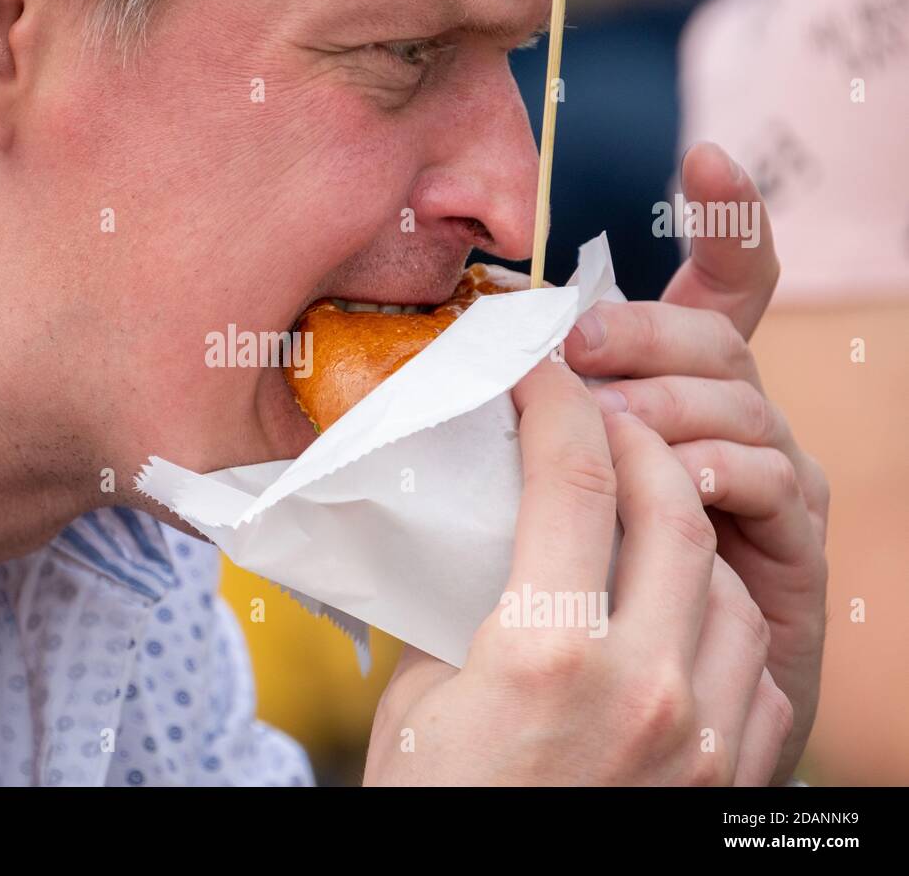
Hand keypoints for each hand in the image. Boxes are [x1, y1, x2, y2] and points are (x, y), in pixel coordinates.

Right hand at [364, 359, 792, 785]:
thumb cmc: (429, 801)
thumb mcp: (420, 690)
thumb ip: (467, 597)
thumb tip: (497, 515)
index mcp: (544, 653)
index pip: (574, 477)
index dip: (555, 402)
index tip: (536, 372)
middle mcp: (641, 686)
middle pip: (671, 508)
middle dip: (637, 442)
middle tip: (596, 421)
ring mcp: (700, 735)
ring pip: (728, 580)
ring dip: (685, 528)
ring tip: (634, 515)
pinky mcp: (726, 773)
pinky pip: (753, 661)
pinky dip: (716, 615)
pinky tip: (672, 612)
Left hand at [562, 142, 828, 781]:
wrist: (614, 711)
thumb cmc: (558, 593)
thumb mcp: (521, 497)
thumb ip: (511, 435)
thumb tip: (435, 375)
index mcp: (672, 395)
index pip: (718, 291)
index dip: (725, 219)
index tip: (705, 155)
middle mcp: (732, 421)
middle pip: (713, 332)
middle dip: (643, 327)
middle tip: (572, 350)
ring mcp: (770, 477)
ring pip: (734, 397)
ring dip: (662, 401)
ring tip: (602, 429)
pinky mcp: (793, 545)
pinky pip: (766, 476)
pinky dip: (713, 468)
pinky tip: (669, 480)